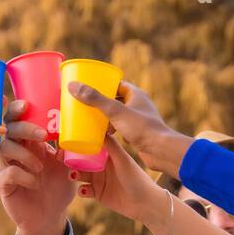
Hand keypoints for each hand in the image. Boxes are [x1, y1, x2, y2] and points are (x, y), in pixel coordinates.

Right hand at [0, 99, 75, 234]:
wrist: (50, 217)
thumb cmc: (58, 187)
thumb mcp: (67, 165)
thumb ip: (67, 148)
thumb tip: (71, 129)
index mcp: (29, 142)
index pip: (18, 118)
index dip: (18, 108)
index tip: (27, 104)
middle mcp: (15, 151)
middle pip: (9, 129)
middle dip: (24, 128)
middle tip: (42, 136)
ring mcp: (6, 167)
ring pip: (3, 148)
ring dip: (24, 154)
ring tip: (40, 167)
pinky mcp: (3, 185)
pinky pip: (6, 174)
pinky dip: (22, 176)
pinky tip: (34, 183)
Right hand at [66, 79, 192, 176]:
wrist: (161, 150)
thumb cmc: (141, 128)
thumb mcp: (115, 111)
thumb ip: (94, 99)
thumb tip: (73, 86)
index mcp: (135, 94)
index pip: (116, 84)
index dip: (102, 84)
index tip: (88, 88)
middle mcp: (138, 105)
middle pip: (115, 99)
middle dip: (101, 103)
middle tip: (85, 106)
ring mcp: (139, 119)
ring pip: (118, 115)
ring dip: (106, 117)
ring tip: (91, 121)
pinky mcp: (138, 133)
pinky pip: (121, 128)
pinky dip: (112, 130)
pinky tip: (103, 136)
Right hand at [70, 134, 170, 226]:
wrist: (144, 203)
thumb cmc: (136, 178)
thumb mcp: (122, 159)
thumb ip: (110, 145)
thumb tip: (97, 127)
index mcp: (107, 154)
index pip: (89, 145)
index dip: (77, 143)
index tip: (66, 141)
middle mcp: (101, 166)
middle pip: (81, 160)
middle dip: (70, 160)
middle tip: (61, 159)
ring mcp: (99, 180)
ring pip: (80, 175)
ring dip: (74, 174)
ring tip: (73, 175)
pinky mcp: (98, 194)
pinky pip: (84, 191)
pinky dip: (82, 191)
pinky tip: (84, 191)